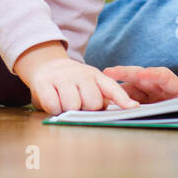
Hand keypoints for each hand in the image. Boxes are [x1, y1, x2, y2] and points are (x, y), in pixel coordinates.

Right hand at [14, 44, 139, 114]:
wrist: (46, 67)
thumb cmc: (73, 82)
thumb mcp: (91, 83)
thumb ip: (106, 95)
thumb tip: (127, 107)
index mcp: (95, 75)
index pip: (112, 88)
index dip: (123, 99)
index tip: (133, 107)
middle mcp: (80, 74)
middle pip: (92, 103)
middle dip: (86, 109)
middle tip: (79, 104)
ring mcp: (62, 77)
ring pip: (72, 105)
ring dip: (68, 110)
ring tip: (65, 102)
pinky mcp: (44, 83)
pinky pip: (53, 105)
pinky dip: (54, 109)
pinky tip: (54, 102)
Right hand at [100, 66, 177, 103]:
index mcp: (176, 86)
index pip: (164, 77)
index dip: (154, 75)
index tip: (143, 73)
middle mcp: (159, 86)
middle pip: (141, 78)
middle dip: (126, 73)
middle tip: (108, 72)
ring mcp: (149, 93)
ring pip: (130, 89)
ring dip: (116, 90)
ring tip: (99, 92)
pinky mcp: (142, 100)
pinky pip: (127, 100)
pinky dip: (115, 101)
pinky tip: (101, 104)